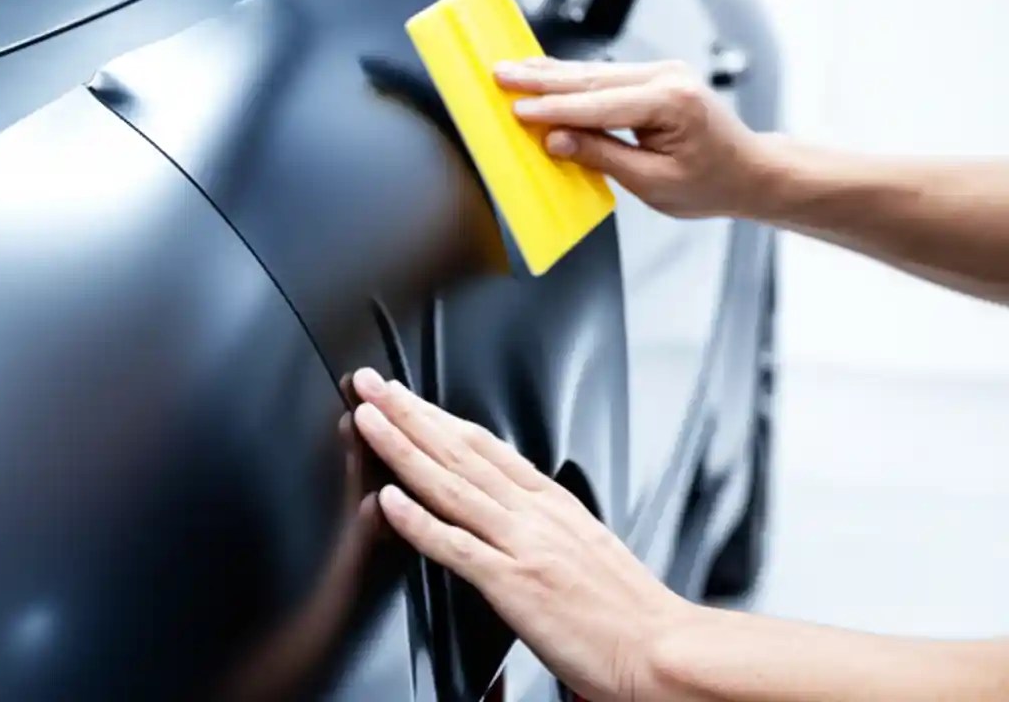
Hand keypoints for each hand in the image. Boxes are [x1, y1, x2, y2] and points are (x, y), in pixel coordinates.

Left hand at [350, 368, 700, 701]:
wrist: (664, 650)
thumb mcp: (587, 543)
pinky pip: (456, 547)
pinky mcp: (514, 584)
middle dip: (408, 413)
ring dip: (402, 448)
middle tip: (369, 383)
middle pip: (458, 450)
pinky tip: (388, 501)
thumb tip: (514, 501)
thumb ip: (545, 520)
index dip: (437, 415)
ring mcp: (523, 545)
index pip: (483, 444)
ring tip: (367, 420)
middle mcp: (534, 514)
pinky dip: (419, 521)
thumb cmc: (629, 610)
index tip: (404, 394)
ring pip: (449, 485)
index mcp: (551, 502)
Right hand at [495, 57, 778, 219]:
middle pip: (590, 78)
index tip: (517, 110)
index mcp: (669, 103)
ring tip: (514, 71)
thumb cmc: (711, 183)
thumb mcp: (652, 182)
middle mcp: (666, 78)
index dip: (552, 109)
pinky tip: (547, 74)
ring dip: (551, 74)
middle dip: (541, 79)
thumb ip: (602, 156)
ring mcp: (662, 73)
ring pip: (594, 72)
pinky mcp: (656, 78)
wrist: (749, 172)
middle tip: (501, 75)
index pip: (596, 104)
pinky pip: (606, 76)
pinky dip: (573, 78)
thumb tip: (558, 141)